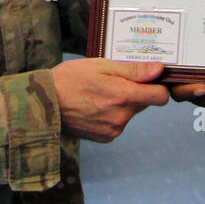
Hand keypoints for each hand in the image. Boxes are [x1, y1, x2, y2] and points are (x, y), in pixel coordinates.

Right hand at [51, 58, 168, 142]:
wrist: (43, 104)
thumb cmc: (70, 79)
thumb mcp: (101, 66)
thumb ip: (133, 70)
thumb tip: (159, 70)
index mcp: (124, 96)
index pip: (160, 97)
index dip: (157, 86)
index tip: (149, 79)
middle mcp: (122, 117)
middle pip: (144, 103)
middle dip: (135, 92)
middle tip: (114, 81)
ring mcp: (113, 129)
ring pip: (130, 113)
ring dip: (122, 104)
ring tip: (99, 94)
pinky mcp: (105, 137)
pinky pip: (118, 123)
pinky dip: (111, 115)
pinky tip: (94, 106)